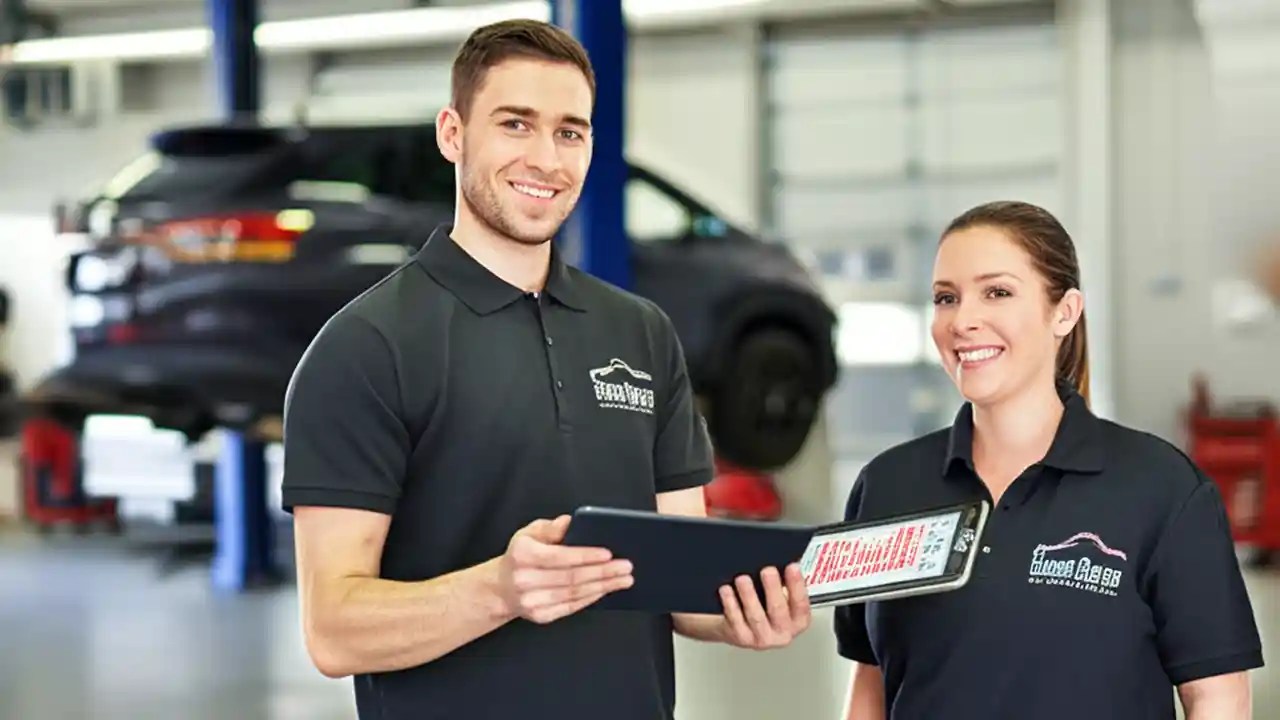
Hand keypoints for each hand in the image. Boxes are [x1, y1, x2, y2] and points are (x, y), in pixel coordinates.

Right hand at [495, 515, 633, 624]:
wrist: (502, 587)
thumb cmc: (521, 555)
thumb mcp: (529, 533)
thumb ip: (550, 527)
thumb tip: (570, 522)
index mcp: (522, 554)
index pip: (560, 556)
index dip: (586, 556)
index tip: (609, 553)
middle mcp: (525, 579)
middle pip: (571, 576)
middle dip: (602, 572)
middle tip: (625, 566)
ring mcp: (532, 601)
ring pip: (575, 593)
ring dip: (603, 586)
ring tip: (624, 579)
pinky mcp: (540, 615)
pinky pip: (572, 607)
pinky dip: (592, 598)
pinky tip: (606, 590)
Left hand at [717, 563, 810, 649]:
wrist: (739, 629)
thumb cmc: (764, 609)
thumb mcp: (779, 598)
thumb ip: (783, 585)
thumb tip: (780, 562)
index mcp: (797, 622)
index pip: (801, 603)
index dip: (798, 585)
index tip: (793, 567)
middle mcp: (782, 633)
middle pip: (778, 610)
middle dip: (773, 589)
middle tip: (768, 571)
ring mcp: (761, 638)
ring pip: (755, 616)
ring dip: (749, 595)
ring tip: (743, 579)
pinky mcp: (741, 638)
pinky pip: (735, 620)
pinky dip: (730, 604)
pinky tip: (726, 590)